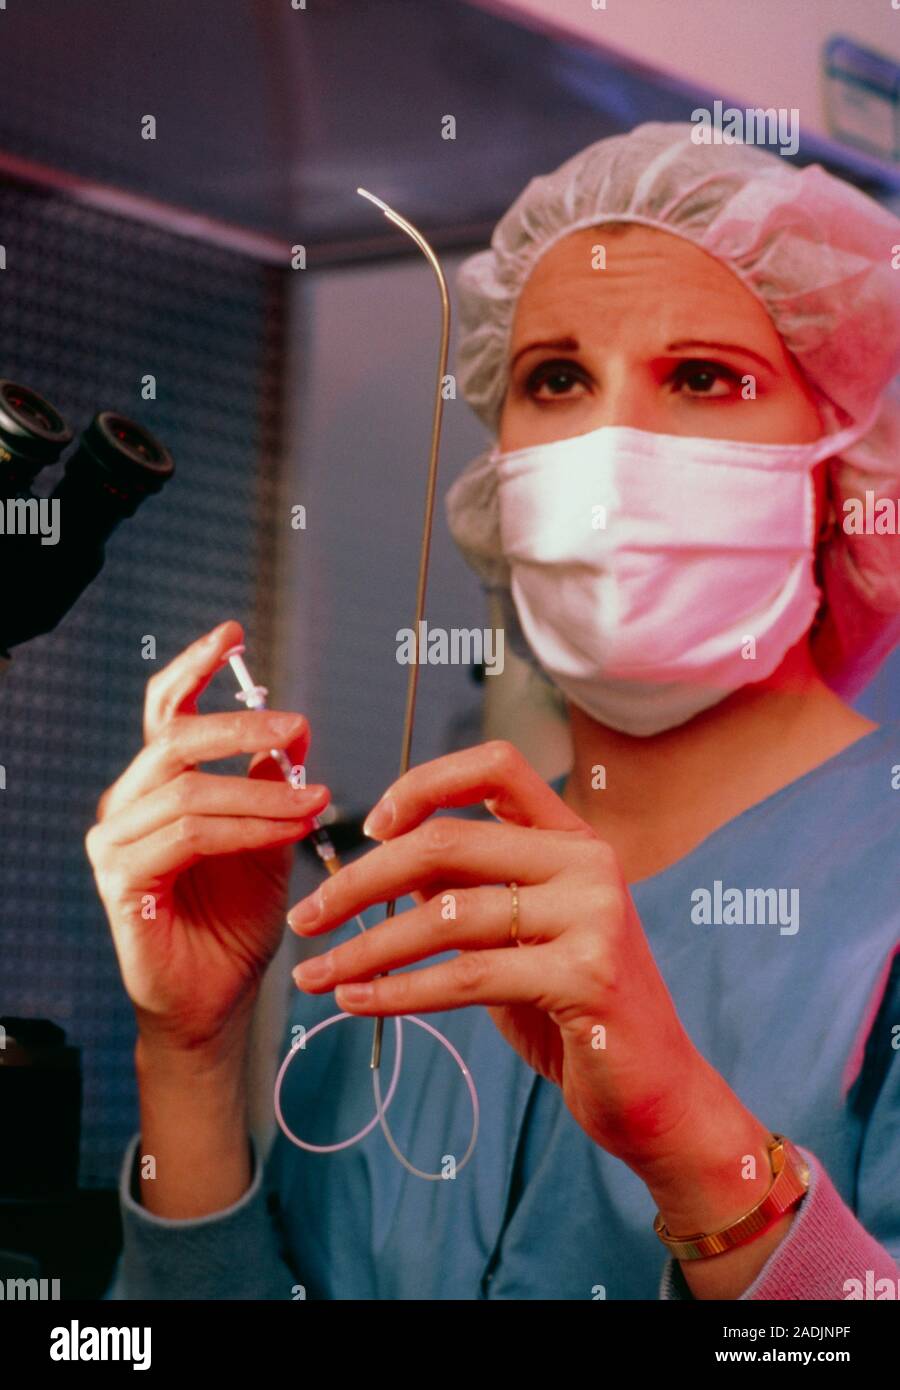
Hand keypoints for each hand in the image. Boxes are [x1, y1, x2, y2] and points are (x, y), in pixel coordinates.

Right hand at [86, 619, 330, 1055]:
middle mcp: (126, 806)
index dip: (195, 667)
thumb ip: (271, 786)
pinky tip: (289, 830)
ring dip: (261, 791)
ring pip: (190, 791)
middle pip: (176, 740)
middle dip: (243, 727)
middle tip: (299, 729)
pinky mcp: (123, 882)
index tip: (234, 634)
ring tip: (315, 800)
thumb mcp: (267, 839)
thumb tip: (293, 732)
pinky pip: (191, 837)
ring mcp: (117, 844)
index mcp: (156, 786)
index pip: (165, 710)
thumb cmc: (234, 923)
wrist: (216, 1000)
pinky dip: (248, 828)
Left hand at [287, 739, 716, 1174]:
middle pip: (447, 843)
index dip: (424, 784)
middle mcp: (588, 862)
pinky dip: (398, 991)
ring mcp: (593, 916)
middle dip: (360, 882)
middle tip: (307, 918)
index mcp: (572, 838)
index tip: (370, 827)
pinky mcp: (586, 977)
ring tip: (315, 975)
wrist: (654, 1091)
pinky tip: (358, 1002)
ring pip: (445, 916)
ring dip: (365, 948)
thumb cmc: (573, 1007)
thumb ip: (467, 890)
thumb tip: (381, 866)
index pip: (496, 765)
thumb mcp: (518, 934)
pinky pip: (466, 976)